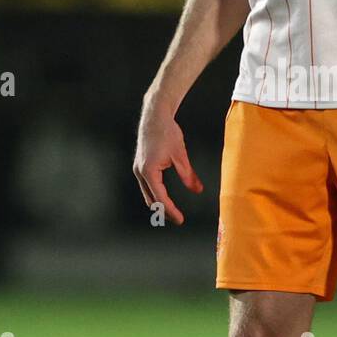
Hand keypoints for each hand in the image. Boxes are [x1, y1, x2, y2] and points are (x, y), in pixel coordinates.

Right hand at [133, 96, 202, 224]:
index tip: (180, 220)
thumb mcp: (181, 156)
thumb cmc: (167, 133)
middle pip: (151, 200)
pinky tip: (164, 198)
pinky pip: (146, 186)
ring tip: (172, 212)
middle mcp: (140, 172)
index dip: (171, 211)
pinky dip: (155, 194)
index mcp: (149, 171)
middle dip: (164, 211)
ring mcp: (138, 169)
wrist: (155, 116)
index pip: (160, 198)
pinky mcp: (140, 165)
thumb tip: (198, 190)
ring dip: (158, 204)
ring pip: (147, 194)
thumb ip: (188, 175)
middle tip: (178, 219)